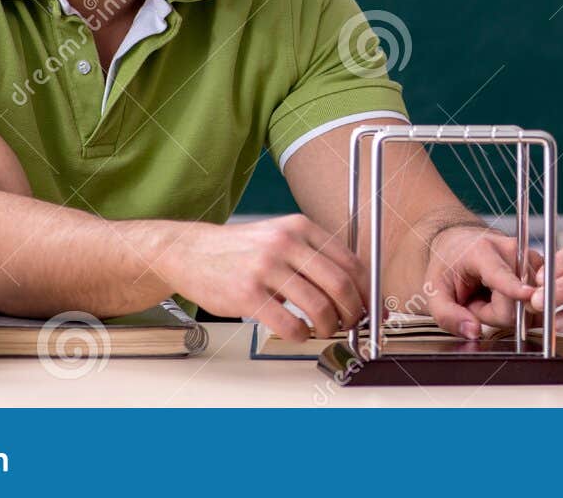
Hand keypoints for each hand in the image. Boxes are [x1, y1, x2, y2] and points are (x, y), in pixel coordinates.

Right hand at [159, 215, 367, 341]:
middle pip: (340, 285)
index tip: (370, 307)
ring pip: (319, 307)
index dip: (366, 290)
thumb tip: (352, 288)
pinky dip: (301, 335)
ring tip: (324, 329)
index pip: (350, 262)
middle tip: (352, 323)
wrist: (192, 252)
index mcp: (301, 227)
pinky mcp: (248, 294)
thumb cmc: (242, 250)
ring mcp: (266, 268)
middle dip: (354, 312)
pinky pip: (289, 324)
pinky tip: (297, 333)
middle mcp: (286, 243)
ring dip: (329, 326)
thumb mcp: (281, 236)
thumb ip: (314, 255)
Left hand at [424, 225, 540, 339]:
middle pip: (516, 302)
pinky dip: (522, 307)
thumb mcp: (434, 293)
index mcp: (482, 251)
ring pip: (529, 306)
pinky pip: (538, 302)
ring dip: (510, 311)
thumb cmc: (449, 266)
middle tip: (478, 301)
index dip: (515, 288)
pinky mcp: (541, 267)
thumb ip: (449, 316)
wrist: (460, 246)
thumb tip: (473, 332)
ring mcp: (529, 257)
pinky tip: (507, 296)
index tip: (527, 295)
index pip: (501, 275)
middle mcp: (512, 249)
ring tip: (491, 297)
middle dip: (497, 314)